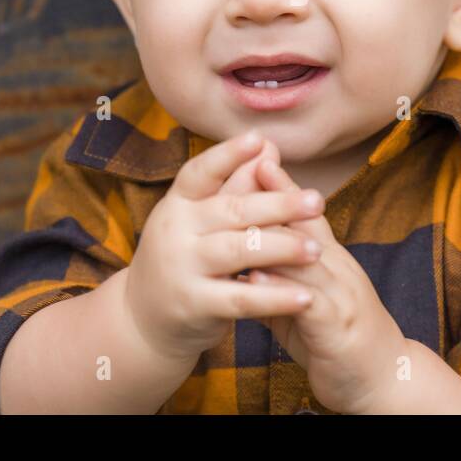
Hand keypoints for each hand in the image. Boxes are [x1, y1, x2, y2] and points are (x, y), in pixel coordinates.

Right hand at [123, 132, 326, 364]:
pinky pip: (240, 299)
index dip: (227, 155)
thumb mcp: (201, 221)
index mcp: (177, 203)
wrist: (144, 321)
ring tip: (316, 249)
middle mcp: (175, 230)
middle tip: (317, 201)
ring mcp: (182, 268)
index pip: (199, 172)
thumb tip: (268, 147)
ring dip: (281, 248)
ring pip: (237, 251)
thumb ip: (234, 186)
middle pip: (231, 211)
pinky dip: (275, 297)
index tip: (259, 140)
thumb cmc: (185, 259)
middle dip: (277, 204)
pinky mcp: (193, 305)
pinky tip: (305, 297)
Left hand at [240, 157, 408, 414]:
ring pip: (306, 256)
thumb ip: (279, 273)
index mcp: (329, 260)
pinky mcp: (338, 328)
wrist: (380, 382)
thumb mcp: (304, 298)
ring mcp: (341, 296)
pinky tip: (256, 277)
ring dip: (274, 234)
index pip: (304, 215)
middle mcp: (338, 269)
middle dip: (277, 193)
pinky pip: (309, 303)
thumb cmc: (336, 339)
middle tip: (248, 162)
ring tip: (241, 214)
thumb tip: (245, 250)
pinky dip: (282, 288)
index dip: (281, 184)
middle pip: (306, 224)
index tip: (253, 154)